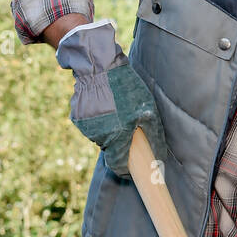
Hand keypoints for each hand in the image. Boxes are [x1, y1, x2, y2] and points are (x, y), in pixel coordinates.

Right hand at [55, 20, 168, 179]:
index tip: (131, 169)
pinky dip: (99, 120)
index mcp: (116, 137)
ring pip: (100, 136)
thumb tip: (159, 156)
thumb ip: (153, 135)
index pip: (118, 164)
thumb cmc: (128, 89)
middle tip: (129, 126)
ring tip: (118, 109)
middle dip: (120, 142)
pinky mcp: (77, 117)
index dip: (125, 169)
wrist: (99, 67)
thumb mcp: (148, 111)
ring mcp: (85, 127)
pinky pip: (91, 125)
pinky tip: (106, 105)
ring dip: (109, 129)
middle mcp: (98, 135)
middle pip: (110, 148)